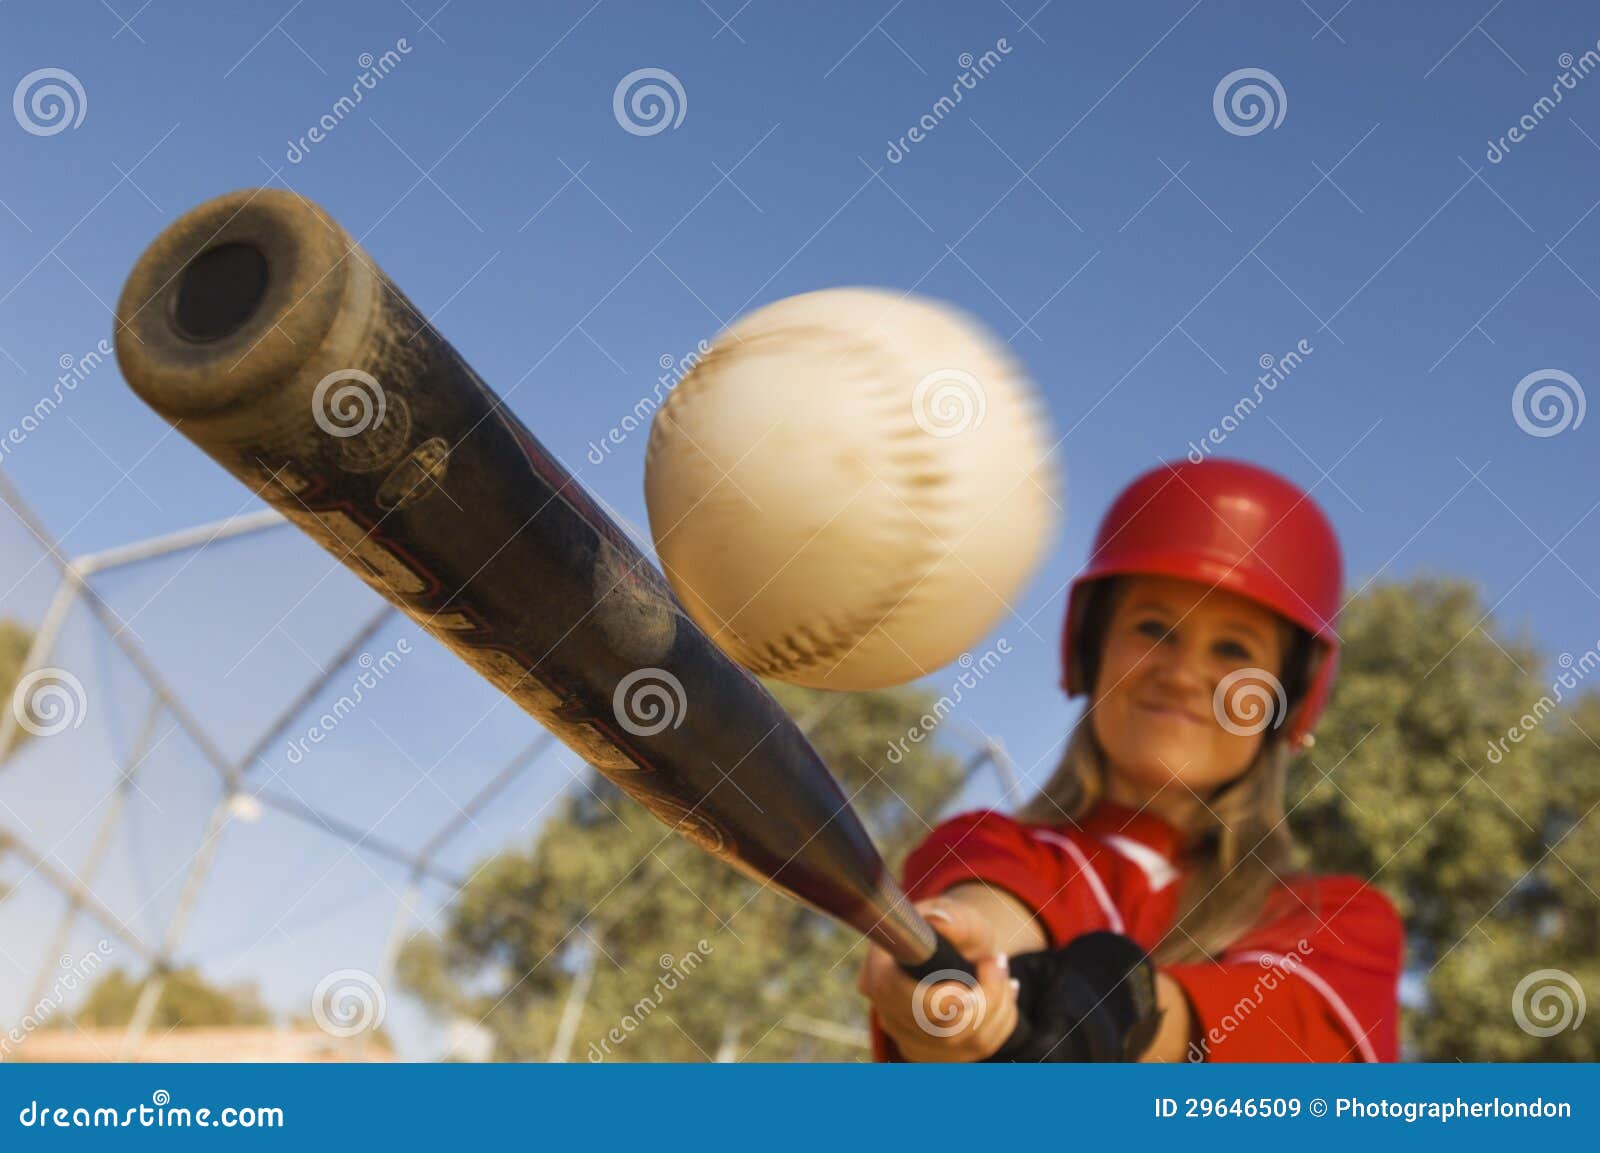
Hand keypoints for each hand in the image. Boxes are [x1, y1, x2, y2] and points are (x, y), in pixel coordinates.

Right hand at [856, 898, 1020, 1061]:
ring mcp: (908, 1040)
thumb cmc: (954, 930)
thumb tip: (941, 921)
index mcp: (881, 971)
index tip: (968, 992)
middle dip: (985, 998)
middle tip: (998, 960)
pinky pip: (981, 1050)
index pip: (900, 1000)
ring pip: (968, 1043)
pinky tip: (1002, 996)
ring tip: (1000, 971)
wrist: (962, 951)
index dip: (937, 1003)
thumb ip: (951, 918)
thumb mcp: (956, 916)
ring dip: (999, 1006)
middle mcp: (888, 1012)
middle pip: (942, 1030)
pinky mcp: (934, 1056)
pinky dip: (1001, 1021)